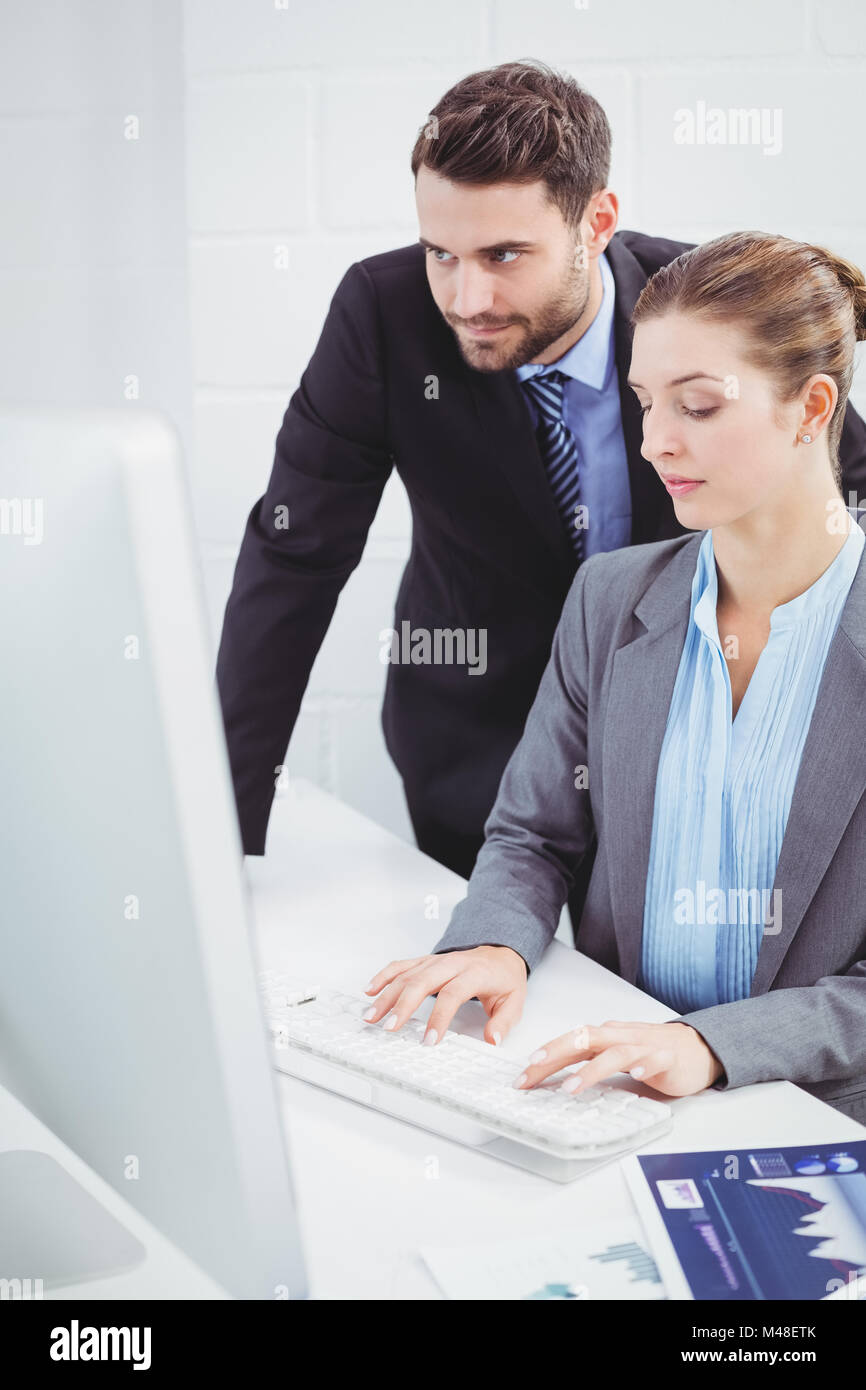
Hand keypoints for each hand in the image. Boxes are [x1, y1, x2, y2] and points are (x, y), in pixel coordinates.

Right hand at [363, 946, 527, 1045]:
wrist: (500, 953)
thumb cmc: (504, 978)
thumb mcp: (514, 1000)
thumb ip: (503, 1022)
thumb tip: (492, 1040)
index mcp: (474, 972)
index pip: (453, 994)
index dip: (440, 1017)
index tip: (429, 1040)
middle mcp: (452, 963)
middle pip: (422, 981)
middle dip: (403, 1005)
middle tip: (389, 1027)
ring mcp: (436, 960)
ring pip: (407, 974)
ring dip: (387, 994)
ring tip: (372, 1015)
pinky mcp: (426, 961)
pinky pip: (401, 965)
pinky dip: (384, 976)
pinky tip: (370, 990)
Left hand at [514, 1020, 723, 1097]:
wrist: (696, 1048)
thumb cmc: (652, 1051)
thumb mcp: (615, 1055)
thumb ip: (590, 1060)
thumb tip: (554, 1075)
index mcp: (605, 1037)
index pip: (569, 1042)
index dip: (545, 1056)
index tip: (522, 1076)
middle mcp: (620, 1037)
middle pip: (584, 1039)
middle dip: (556, 1054)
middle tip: (532, 1070)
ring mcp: (644, 1046)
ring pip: (615, 1053)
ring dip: (592, 1070)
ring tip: (571, 1087)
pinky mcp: (666, 1058)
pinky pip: (654, 1060)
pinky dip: (644, 1066)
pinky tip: (636, 1076)